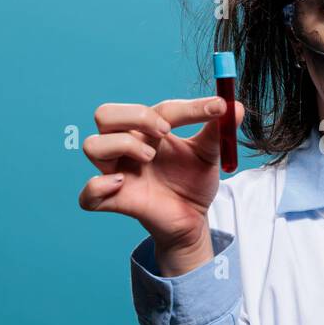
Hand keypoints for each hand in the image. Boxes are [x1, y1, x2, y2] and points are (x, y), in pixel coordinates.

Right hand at [78, 95, 243, 275]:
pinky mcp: (114, 201)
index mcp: (148, 131)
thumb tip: (235, 104)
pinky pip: (88, 195)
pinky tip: (120, 184)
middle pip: (105, 114)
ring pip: (92, 146)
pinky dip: (98, 187)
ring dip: (121, 145)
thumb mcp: (209, 154)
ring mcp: (117, 173)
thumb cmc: (193, 182)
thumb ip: (217, 130)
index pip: (159, 108)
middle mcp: (127, 146)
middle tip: (165, 131)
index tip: (218, 109)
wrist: (192, 220)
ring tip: (150, 158)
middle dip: (135, 116)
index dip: (189, 107)